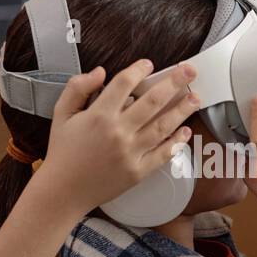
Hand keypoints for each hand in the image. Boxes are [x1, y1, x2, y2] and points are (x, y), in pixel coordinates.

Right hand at [32, 59, 199, 215]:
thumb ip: (77, 88)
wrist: (63, 191)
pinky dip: (176, 142)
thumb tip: (100, 72)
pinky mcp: (138, 172)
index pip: (125, 83)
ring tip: (196, 97)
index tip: (148, 64)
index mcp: (98, 115)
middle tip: (190, 70)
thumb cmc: (63, 152)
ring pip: (163, 126)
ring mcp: (130, 153)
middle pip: (153, 101)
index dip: (139, 70)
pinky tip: (186, 131)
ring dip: (182, 110)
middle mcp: (118, 132)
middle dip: (174, 82)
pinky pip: (162, 154)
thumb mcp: (61, 114)